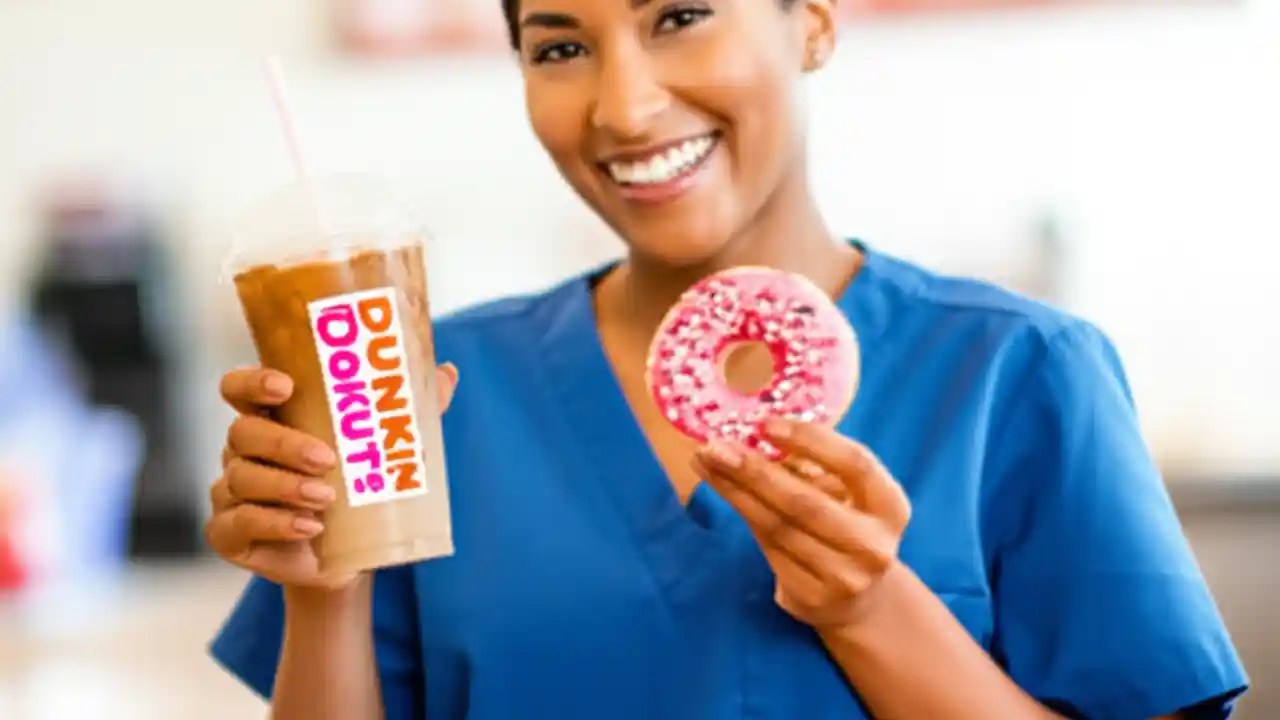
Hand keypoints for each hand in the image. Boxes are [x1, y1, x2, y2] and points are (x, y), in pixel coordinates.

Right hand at [205, 364, 459, 589]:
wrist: (350, 556)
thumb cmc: (360, 488)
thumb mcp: (386, 448)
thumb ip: (410, 410)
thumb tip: (448, 371)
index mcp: (272, 419)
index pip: (239, 388)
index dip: (252, 382)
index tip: (285, 386)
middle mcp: (242, 451)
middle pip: (241, 433)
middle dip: (284, 444)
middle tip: (327, 460)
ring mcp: (229, 492)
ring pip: (241, 479)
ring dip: (286, 488)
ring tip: (327, 500)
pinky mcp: (228, 534)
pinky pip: (238, 523)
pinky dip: (275, 524)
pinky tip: (309, 528)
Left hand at [693, 417, 910, 628]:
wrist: (860, 600)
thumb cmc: (846, 525)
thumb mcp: (846, 494)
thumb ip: (810, 466)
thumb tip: (752, 432)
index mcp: (891, 507)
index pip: (855, 464)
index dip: (811, 441)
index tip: (765, 423)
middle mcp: (873, 546)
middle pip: (805, 502)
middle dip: (754, 470)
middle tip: (715, 445)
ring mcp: (843, 578)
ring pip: (777, 526)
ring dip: (735, 490)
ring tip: (706, 461)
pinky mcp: (812, 598)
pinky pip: (768, 546)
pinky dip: (741, 512)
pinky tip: (721, 488)